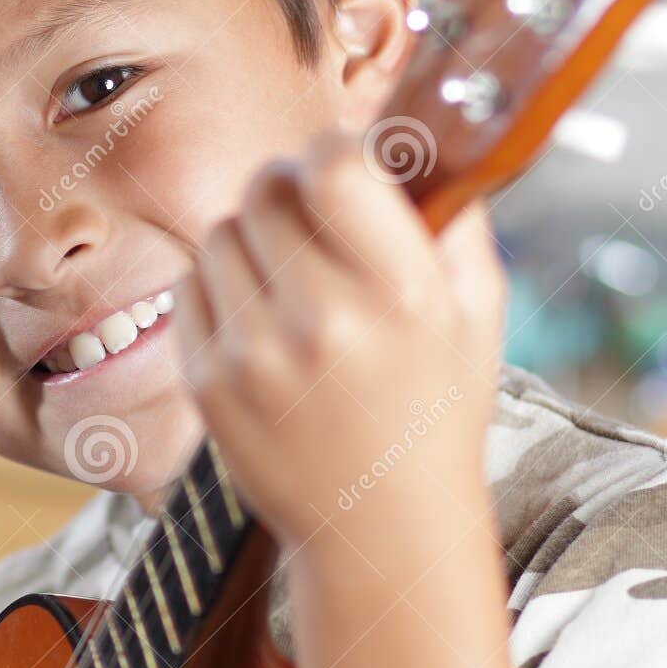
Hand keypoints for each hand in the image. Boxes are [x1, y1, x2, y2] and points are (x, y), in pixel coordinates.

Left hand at [173, 130, 506, 559]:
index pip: (334, 166)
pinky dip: (220, 288)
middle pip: (266, 186)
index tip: (342, 172)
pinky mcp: (208, 382)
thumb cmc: (435, 411)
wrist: (382, 530)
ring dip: (252, 239)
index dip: (332, 154)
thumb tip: (413, 137)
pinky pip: (191, 285)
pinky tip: (260, 321)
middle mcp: (325, 322)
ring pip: (222, 231)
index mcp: (403, 295)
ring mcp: (257, 355)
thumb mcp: (475, 314)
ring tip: (289, 281)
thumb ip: (453, 219)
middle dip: (288, 190)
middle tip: (311, 222)